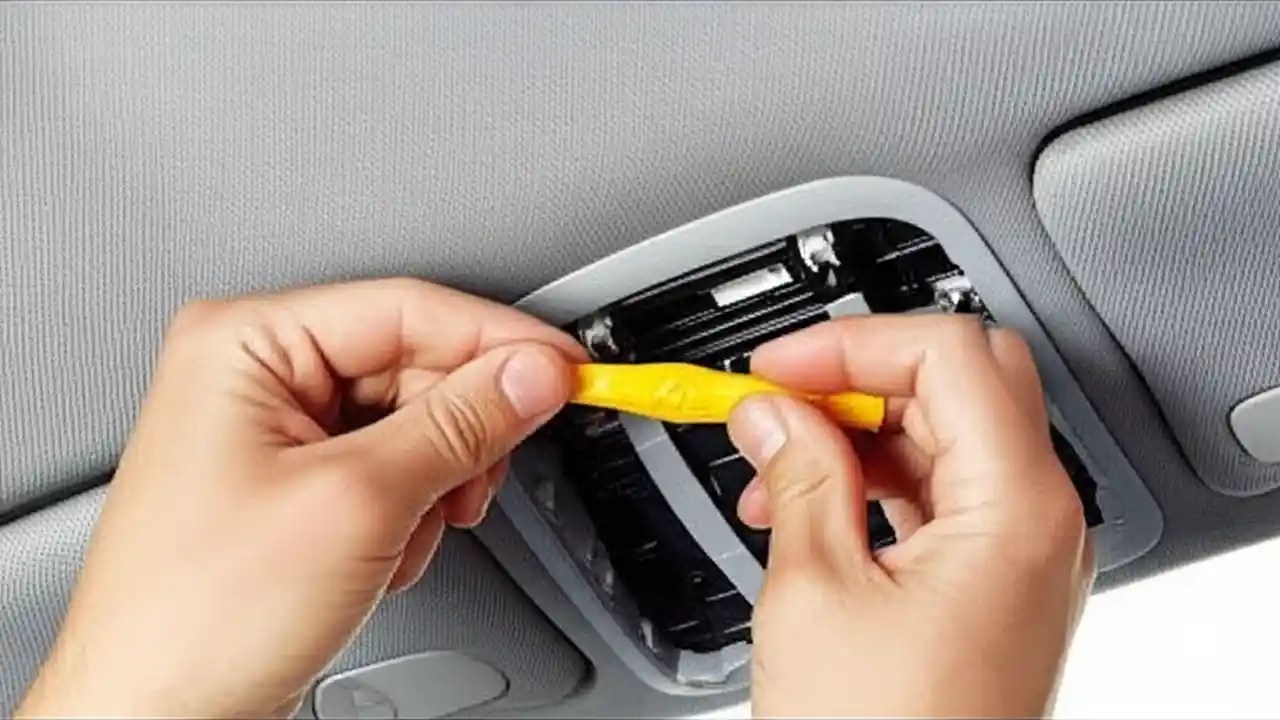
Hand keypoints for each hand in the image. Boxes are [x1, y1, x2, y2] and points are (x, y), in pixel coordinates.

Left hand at [16, 279, 583, 718]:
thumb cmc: (197, 620)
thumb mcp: (358, 503)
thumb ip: (461, 425)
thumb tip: (533, 374)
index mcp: (246, 343)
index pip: (408, 309)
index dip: (499, 340)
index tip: (565, 370)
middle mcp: (254, 375)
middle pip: (414, 366)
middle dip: (459, 433)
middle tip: (480, 479)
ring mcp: (272, 434)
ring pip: (411, 422)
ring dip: (435, 482)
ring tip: (411, 533)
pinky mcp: (292, 485)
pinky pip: (388, 468)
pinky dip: (409, 512)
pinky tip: (384, 554)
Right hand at [727, 315, 1092, 717]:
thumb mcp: (815, 595)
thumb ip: (798, 478)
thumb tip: (771, 410)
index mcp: (1017, 511)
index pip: (949, 355)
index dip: (852, 343)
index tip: (777, 365)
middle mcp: (1039, 525)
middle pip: (961, 384)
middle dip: (859, 377)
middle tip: (778, 397)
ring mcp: (1020, 557)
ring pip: (946, 437)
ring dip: (857, 433)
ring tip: (771, 467)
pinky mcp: (992, 587)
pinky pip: (940, 497)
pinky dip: (873, 484)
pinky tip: (805, 505)